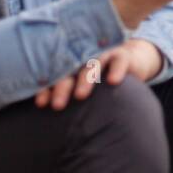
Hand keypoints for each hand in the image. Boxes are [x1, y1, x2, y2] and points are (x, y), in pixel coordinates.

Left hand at [34, 40, 162, 110]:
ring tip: (80, 95)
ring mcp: (103, 55)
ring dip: (85, 79)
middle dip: (62, 87)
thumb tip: (48, 118)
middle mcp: (85, 57)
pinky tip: (112, 81)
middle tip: (57, 105)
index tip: (41, 104)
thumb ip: (69, 96)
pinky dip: (116, 70)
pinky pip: (119, 62)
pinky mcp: (122, 55)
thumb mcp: (83, 86)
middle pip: (70, 70)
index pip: (55, 75)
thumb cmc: (101, 78)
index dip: (47, 88)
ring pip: (92, 65)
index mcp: (71, 64)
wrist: (131, 61)